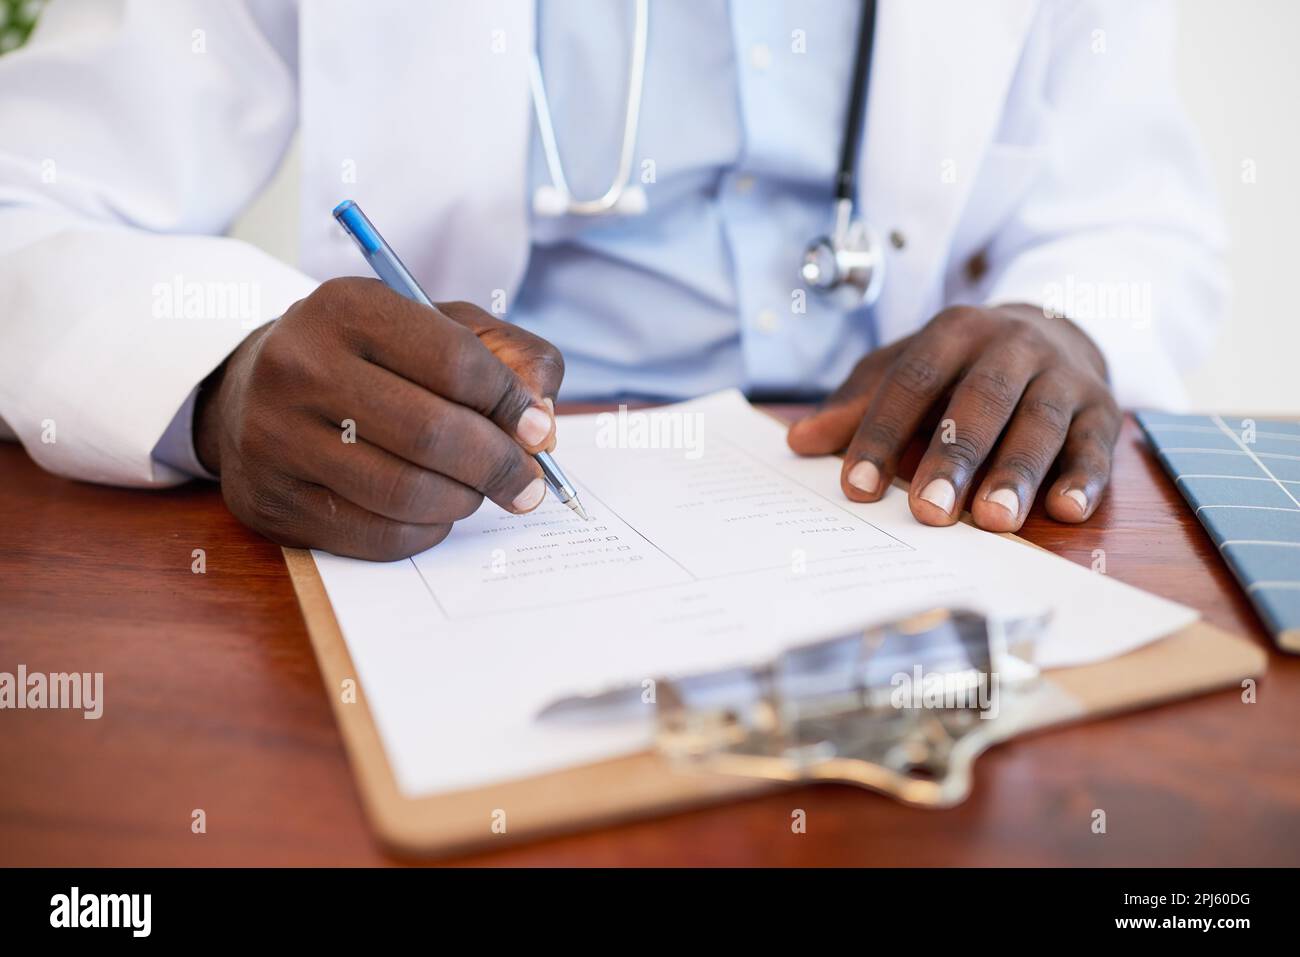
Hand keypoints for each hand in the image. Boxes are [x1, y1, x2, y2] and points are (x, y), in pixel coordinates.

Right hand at [194, 277, 563, 559]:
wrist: (255, 391)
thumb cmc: (369, 358)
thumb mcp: (435, 328)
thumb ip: (506, 356)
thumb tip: (541, 424)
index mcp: (346, 307)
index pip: (455, 362)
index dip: (511, 404)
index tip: (538, 430)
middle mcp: (298, 365)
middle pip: (432, 433)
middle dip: (498, 465)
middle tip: (528, 484)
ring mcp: (274, 436)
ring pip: (405, 492)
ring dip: (462, 500)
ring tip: (476, 491)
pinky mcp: (270, 500)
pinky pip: (375, 535)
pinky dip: (424, 531)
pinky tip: (433, 512)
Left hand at [786, 304, 1120, 531]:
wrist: (1055, 329)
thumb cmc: (962, 366)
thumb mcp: (906, 368)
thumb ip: (858, 404)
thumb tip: (800, 442)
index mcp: (955, 331)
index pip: (912, 381)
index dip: (882, 433)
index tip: (858, 487)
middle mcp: (1012, 346)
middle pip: (981, 401)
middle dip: (955, 457)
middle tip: (930, 512)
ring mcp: (1062, 376)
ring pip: (1040, 424)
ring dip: (1018, 473)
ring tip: (994, 520)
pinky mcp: (1102, 409)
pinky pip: (1096, 445)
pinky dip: (1084, 478)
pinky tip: (1065, 510)